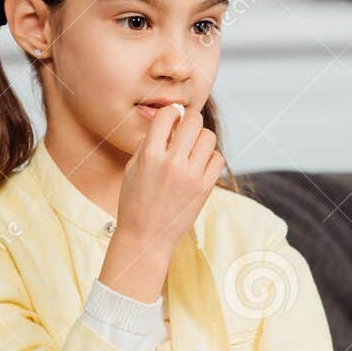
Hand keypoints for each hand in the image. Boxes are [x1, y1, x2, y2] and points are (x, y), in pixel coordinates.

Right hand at [99, 104, 224, 301]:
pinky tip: (200, 165)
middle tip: (186, 131)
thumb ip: (150, 143)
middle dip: (190, 122)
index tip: (172, 119)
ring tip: (193, 149)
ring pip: (209, 137)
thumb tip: (170, 120)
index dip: (171, 113)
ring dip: (202, 139)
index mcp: (149, 155)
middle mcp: (172, 163)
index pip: (167, 115)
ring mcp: (191, 176)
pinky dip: (211, 157)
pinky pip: (218, 158)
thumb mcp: (133, 168)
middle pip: (193, 121)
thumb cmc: (135, 202)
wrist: (146, 237)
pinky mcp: (205, 188)